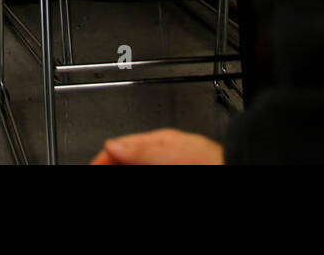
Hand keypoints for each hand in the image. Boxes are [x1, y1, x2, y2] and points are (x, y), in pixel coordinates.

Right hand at [90, 128, 224, 164]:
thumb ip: (137, 148)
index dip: (103, 158)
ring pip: (136, 169)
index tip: (92, 165)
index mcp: (158, 141)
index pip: (120, 147)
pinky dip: (134, 176)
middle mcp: (162, 156)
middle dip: (111, 166)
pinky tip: (127, 180)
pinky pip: (147, 174)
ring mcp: (166, 167)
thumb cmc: (207, 159)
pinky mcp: (171, 173)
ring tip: (109, 173)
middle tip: (98, 171)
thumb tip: (110, 144)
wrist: (232, 168)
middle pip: (126, 162)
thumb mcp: (166, 150)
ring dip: (120, 172)